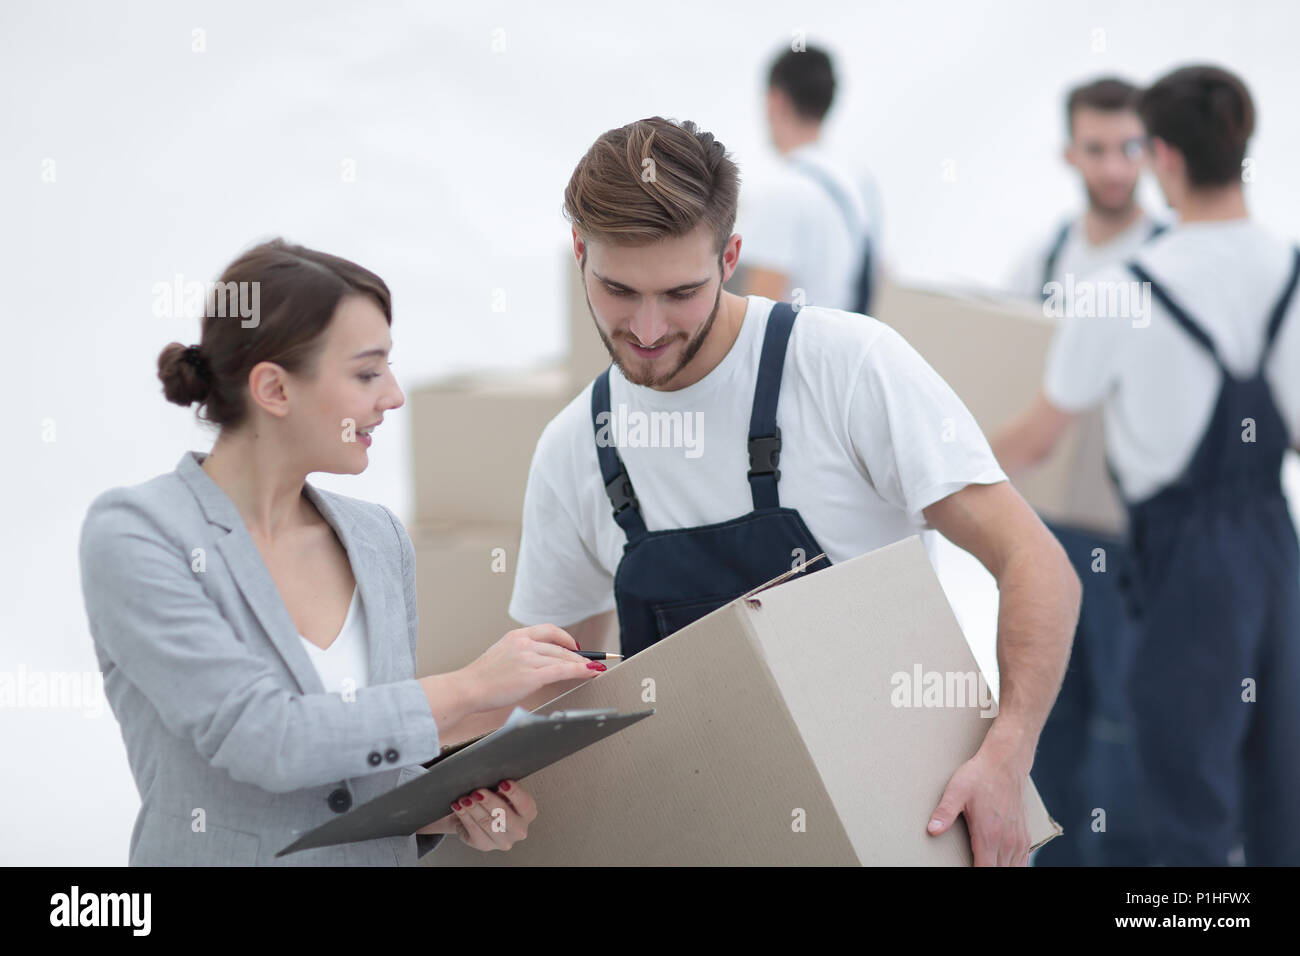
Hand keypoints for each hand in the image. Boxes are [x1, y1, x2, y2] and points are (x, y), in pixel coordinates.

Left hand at [417, 779, 536, 851]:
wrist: (474, 813)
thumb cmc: (491, 798)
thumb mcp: (500, 789)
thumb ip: (501, 783)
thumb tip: (492, 772)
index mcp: (527, 813)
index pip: (525, 805)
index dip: (514, 794)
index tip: (503, 783)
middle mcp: (518, 830)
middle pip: (505, 817)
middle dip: (490, 802)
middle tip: (478, 791)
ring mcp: (502, 841)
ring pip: (487, 824)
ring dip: (474, 809)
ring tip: (465, 798)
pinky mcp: (485, 845)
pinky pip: (474, 831)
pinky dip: (465, 817)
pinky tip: (459, 806)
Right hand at [459, 624, 598, 711]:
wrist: (468, 688)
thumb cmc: (481, 678)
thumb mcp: (501, 654)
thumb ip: (520, 653)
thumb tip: (539, 660)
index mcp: (515, 636)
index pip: (548, 630)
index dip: (566, 638)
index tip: (575, 645)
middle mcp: (524, 643)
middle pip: (559, 647)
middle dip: (578, 655)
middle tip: (590, 662)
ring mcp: (528, 658)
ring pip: (562, 658)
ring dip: (581, 664)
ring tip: (593, 669)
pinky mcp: (532, 675)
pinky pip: (562, 670)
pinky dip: (579, 671)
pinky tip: (589, 672)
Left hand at [926, 747, 1030, 865]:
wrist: (1005, 763)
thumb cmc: (979, 776)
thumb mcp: (956, 792)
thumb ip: (944, 812)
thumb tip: (932, 830)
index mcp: (988, 834)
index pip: (984, 870)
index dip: (975, 874)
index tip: (965, 869)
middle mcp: (1006, 840)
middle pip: (1000, 872)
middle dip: (987, 873)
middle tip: (974, 864)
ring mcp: (1018, 838)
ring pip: (1013, 869)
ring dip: (1001, 871)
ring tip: (987, 865)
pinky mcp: (1024, 834)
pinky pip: (1023, 860)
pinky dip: (1014, 866)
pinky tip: (1006, 865)